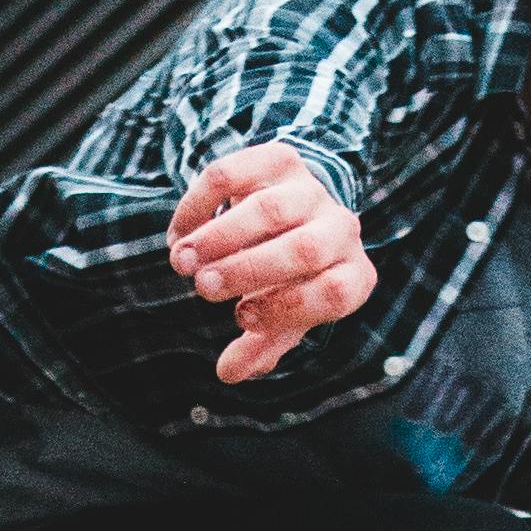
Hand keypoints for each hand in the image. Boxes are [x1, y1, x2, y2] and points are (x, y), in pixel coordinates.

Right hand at [167, 141, 376, 383]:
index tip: (242, 318)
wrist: (297, 214)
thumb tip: (229, 371)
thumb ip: (259, 345)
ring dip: (219, 236)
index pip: (333, 293)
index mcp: (352, 277)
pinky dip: (200, 204)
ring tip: (180, 261)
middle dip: (248, 271)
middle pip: (304, 251)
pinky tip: (178, 233)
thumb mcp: (280, 318)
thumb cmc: (288, 282)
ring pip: (269, 209)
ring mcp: (312, 190)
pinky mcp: (280, 159)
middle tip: (202, 287)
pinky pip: (237, 174)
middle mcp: (342, 230)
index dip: (287, 308)